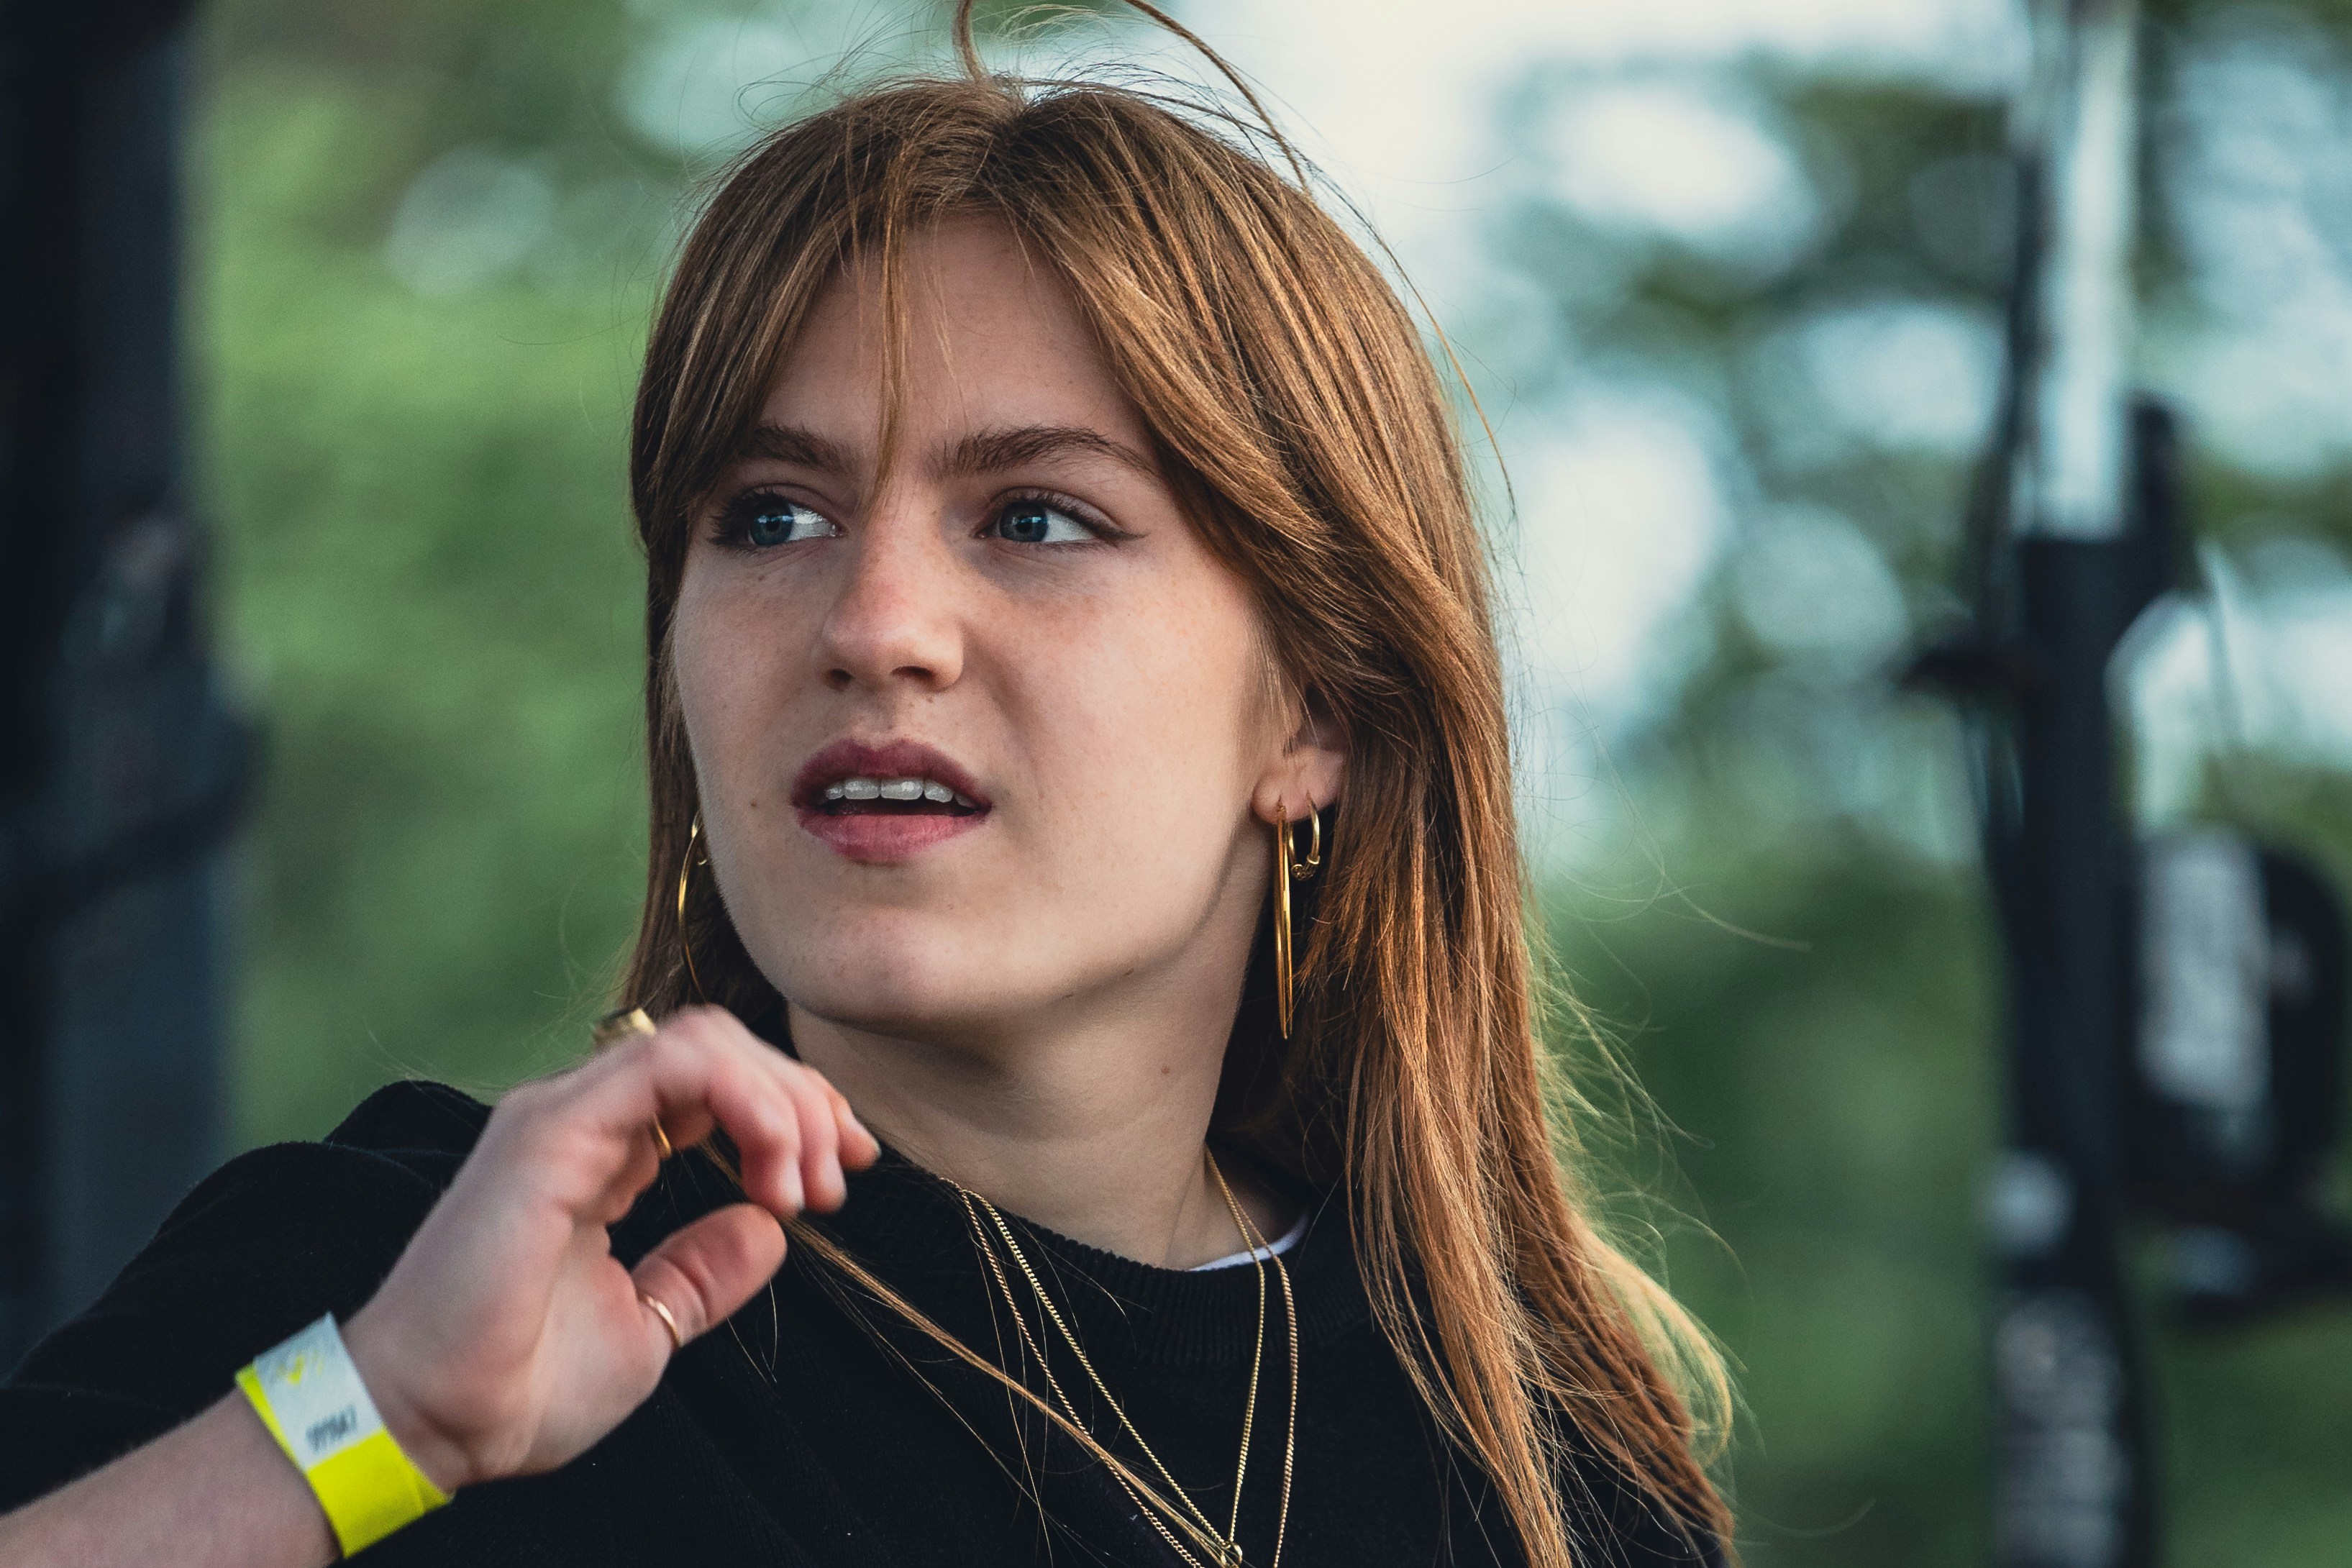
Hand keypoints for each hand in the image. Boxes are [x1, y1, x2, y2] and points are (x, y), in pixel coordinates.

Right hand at [338, 1007, 877, 1492]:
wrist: (433, 1424)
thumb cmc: (518, 1384)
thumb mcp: (648, 1324)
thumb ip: (703, 1269)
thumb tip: (768, 1229)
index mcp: (603, 1151)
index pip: (715, 1082)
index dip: (795, 1111)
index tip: (845, 1173)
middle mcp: (581, 1116)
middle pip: (721, 1049)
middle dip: (804, 1100)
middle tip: (840, 1177)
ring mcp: (561, 1114)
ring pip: (702, 1041)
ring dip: (781, 1101)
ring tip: (806, 1182)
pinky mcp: (550, 1129)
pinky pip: (668, 1065)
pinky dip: (743, 1100)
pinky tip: (770, 1167)